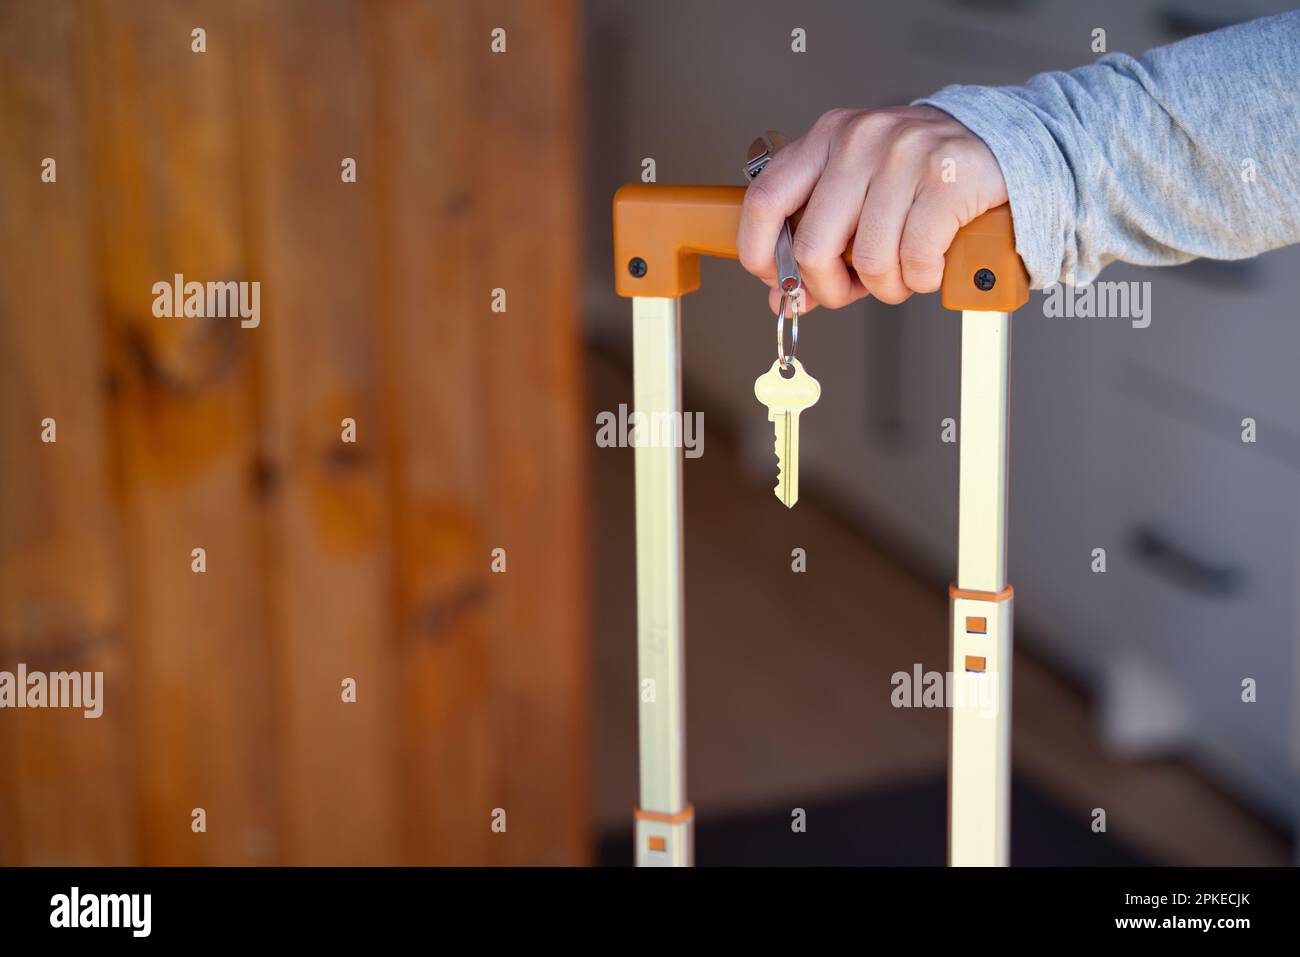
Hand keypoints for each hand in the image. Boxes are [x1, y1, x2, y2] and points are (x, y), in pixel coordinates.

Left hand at [737, 106, 1007, 311]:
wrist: (1000, 144)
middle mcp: (858, 140)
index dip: (760, 255)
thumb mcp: (857, 193)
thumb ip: (817, 239)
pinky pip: (915, 259)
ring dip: (885, 287)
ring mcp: (902, 155)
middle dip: (830, 289)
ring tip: (901, 275)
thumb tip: (782, 296)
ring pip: (868, 260)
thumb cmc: (919, 175)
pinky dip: (921, 280)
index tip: (777, 280)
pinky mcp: (945, 180)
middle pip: (813, 246)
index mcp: (825, 138)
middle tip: (850, 292)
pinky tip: (928, 267)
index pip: (763, 201)